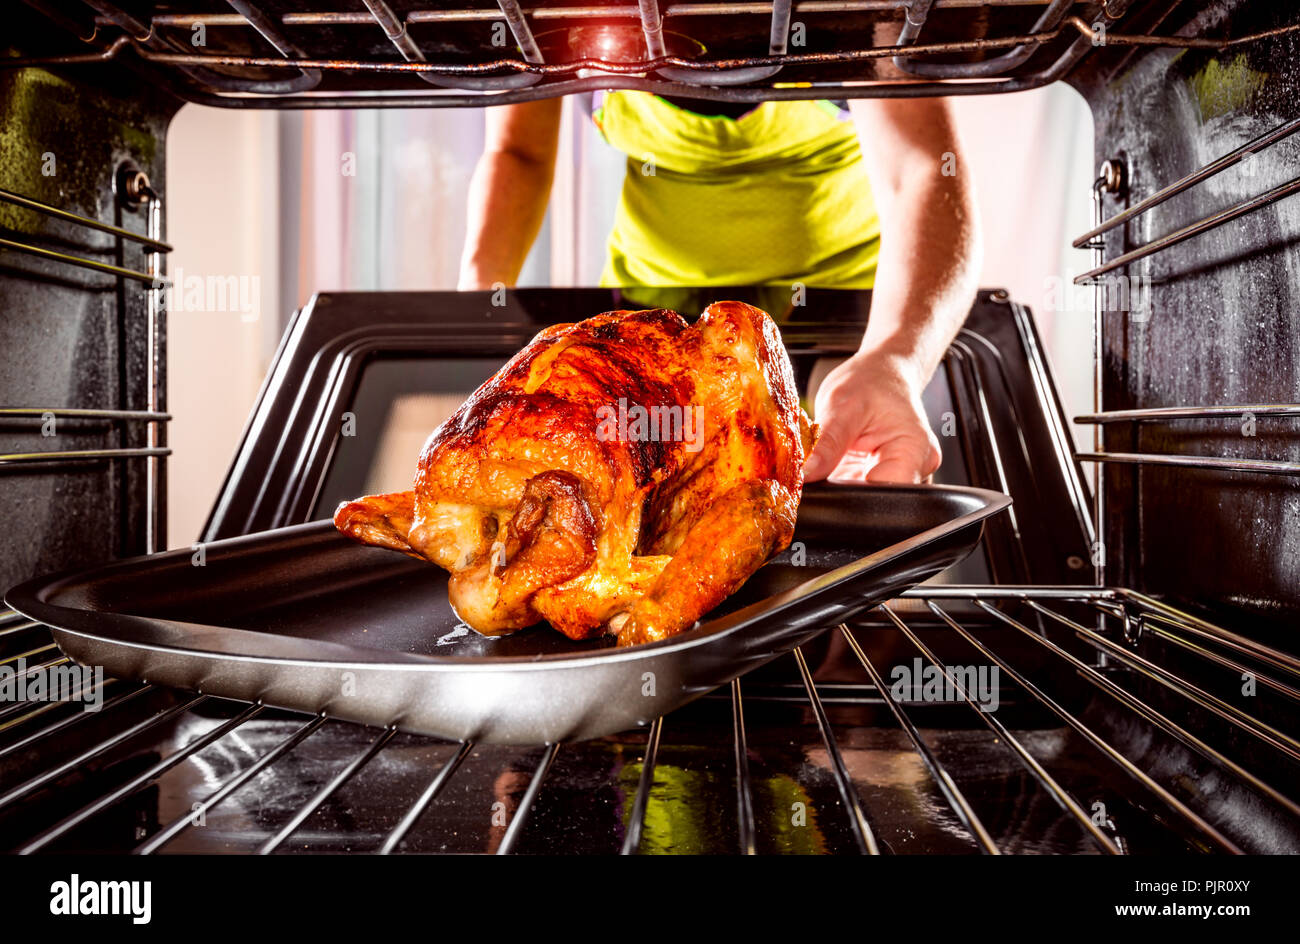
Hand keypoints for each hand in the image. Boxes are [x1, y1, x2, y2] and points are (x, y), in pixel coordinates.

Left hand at [803, 350, 941, 483]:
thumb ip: (826, 444)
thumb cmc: (871, 381)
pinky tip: (835, 458)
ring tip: (833, 453)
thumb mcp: (843, 406)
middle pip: (872, 499)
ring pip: (860, 496)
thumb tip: (806, 474)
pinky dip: (839, 478)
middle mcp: (914, 470)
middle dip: (840, 488)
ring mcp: (897, 476)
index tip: (820, 479)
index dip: (847, 493)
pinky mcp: (878, 478)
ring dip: (838, 482)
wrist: (880, 373)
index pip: (881, 494)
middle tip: (820, 463)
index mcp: (914, 452)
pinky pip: (855, 487)